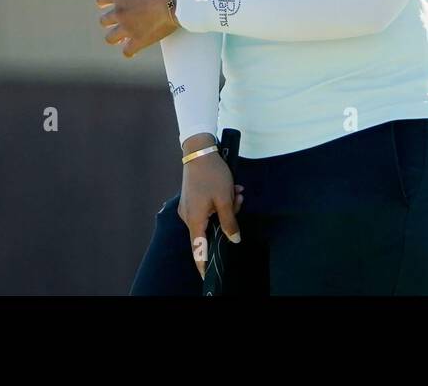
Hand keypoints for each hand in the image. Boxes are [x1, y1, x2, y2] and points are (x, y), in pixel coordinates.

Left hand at [95, 0, 180, 57]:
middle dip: (109, 21)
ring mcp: (127, 28)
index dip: (102, 2)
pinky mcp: (138, 40)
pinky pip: (127, 52)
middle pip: (104, 20)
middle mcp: (119, 12)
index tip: (105, 4)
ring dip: (114, 38)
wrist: (176, 0)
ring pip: (111, 38)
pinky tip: (133, 49)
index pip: (100, 0)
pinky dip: (129, 51)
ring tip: (121, 39)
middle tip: (117, 21)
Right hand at [179, 136, 243, 279]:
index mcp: (195, 220)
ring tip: (236, 190)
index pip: (198, 250)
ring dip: (227, 206)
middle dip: (228, 218)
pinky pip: (208, 207)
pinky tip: (230, 188)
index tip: (207, 276)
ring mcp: (189, 207)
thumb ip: (230, 222)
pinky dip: (220, 201)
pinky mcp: (192, 199)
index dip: (203, 264)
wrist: (199, 151)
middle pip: (210, 229)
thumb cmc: (212, 175)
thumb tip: (234, 240)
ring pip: (212, 216)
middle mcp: (189, 217)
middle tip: (238, 200)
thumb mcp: (225, 199)